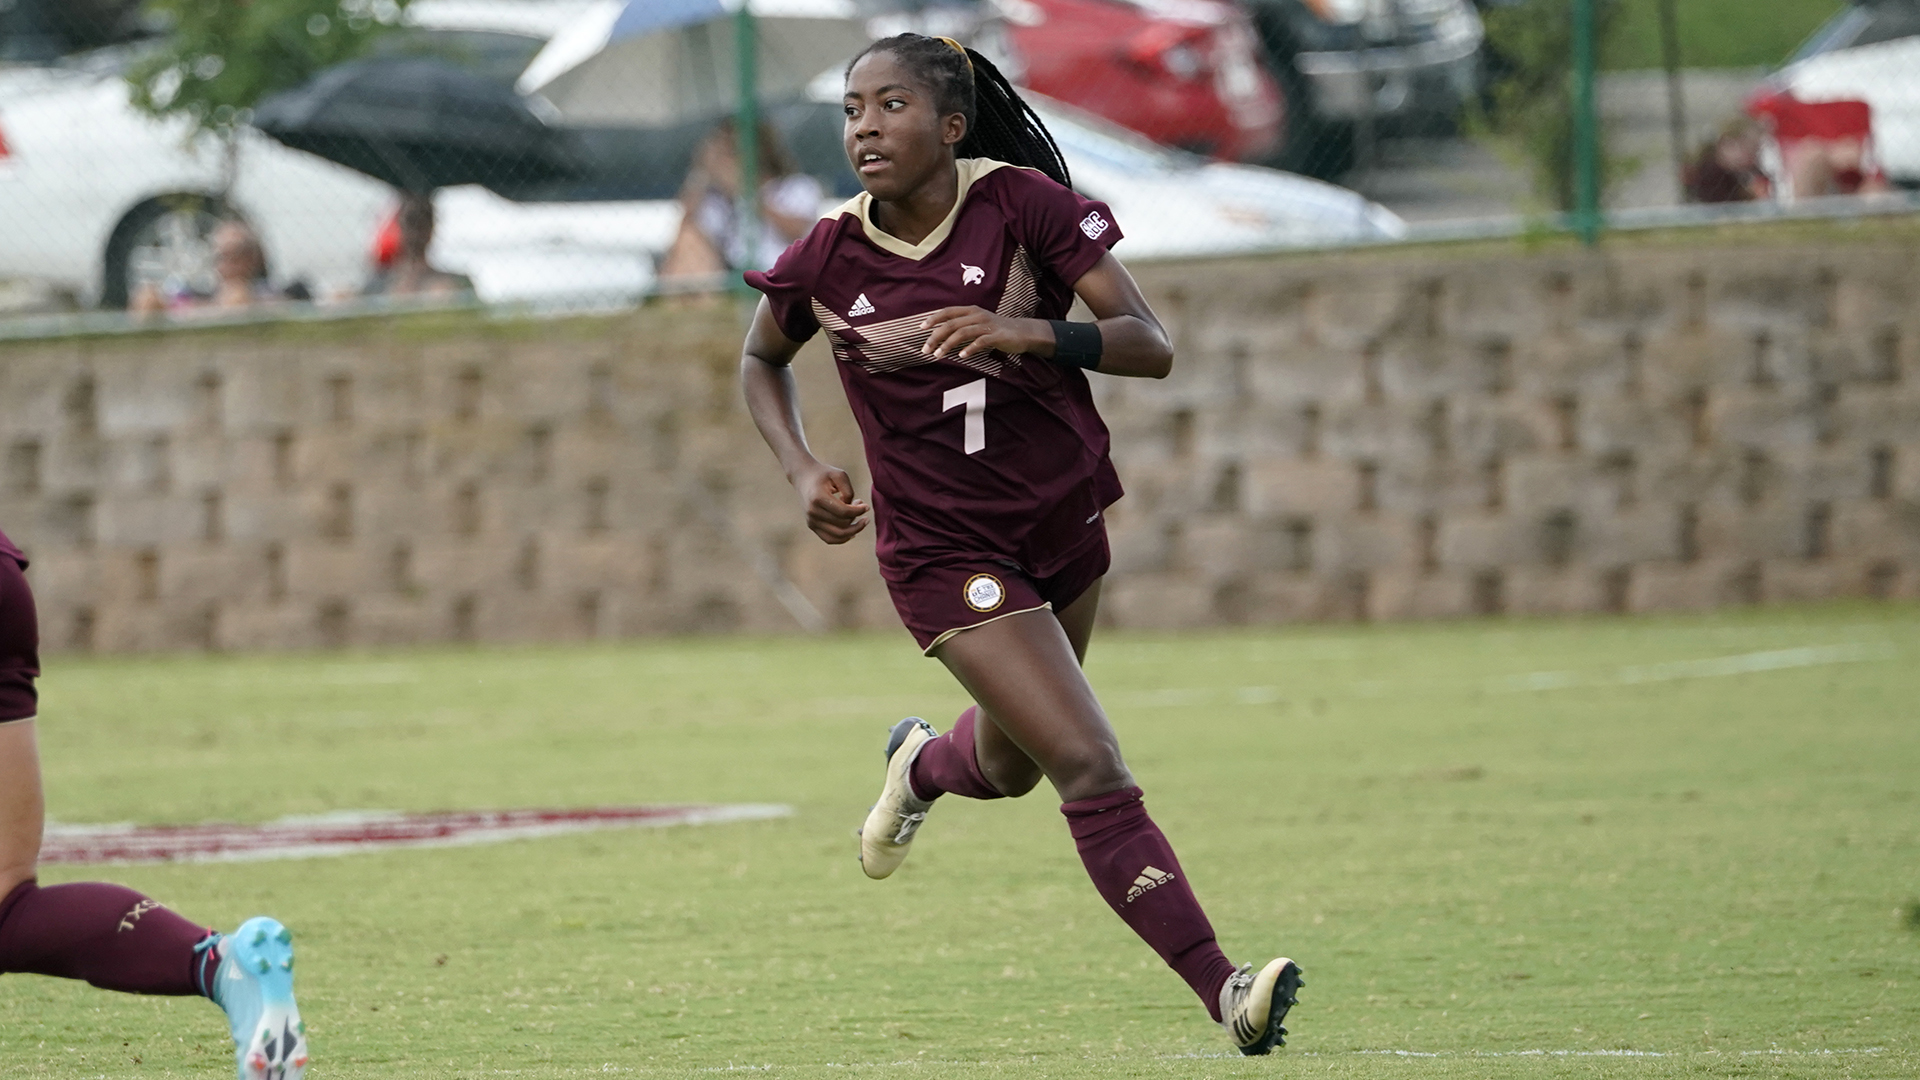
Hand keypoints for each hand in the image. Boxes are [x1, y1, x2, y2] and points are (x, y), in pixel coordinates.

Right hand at [794, 463, 869, 543]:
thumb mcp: (839, 475)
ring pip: (837, 535)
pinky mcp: (812, 525)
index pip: (843, 512)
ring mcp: (811, 521)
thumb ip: (849, 492)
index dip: (858, 511)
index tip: (867, 506)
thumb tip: (853, 510)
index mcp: (818, 498)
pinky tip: (853, 533)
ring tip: (861, 520)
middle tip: (861, 506)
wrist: (803, 477)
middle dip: (856, 517)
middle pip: (842, 524)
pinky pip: (829, 539)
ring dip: (853, 530)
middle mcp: (813, 512)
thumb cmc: (824, 474)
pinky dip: (843, 538)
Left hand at [920, 307, 1047, 360]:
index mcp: (971, 310)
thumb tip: (940, 336)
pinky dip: (969, 349)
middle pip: (951, 324)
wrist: (1023, 332)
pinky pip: (980, 341)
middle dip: (935, 336)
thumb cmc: (996, 330)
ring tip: (938, 354)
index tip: (921, 328)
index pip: (948, 312)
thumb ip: (961, 326)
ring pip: (962, 332)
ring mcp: (987, 324)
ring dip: (948, 344)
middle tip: (925, 349)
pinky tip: (961, 356)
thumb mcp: (977, 324)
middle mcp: (977, 315)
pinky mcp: (996, 335)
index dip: (934, 318)